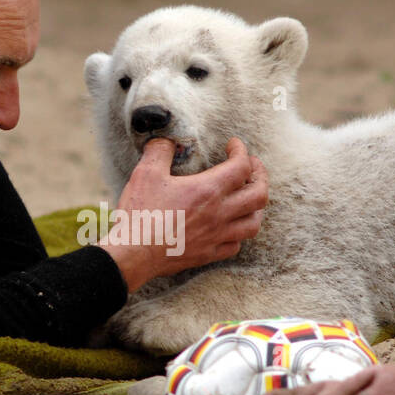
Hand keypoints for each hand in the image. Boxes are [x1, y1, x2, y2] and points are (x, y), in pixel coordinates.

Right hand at [101, 136, 267, 292]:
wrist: (134, 254)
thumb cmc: (141, 215)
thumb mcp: (146, 173)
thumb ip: (160, 151)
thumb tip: (167, 140)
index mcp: (208, 190)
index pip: (242, 166)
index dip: (241, 151)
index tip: (233, 145)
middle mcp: (219, 214)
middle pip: (259, 195)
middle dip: (261, 176)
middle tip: (252, 167)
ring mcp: (216, 236)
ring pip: (253, 223)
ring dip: (256, 208)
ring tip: (248, 198)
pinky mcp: (208, 254)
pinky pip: (235, 245)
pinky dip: (238, 234)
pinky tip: (229, 228)